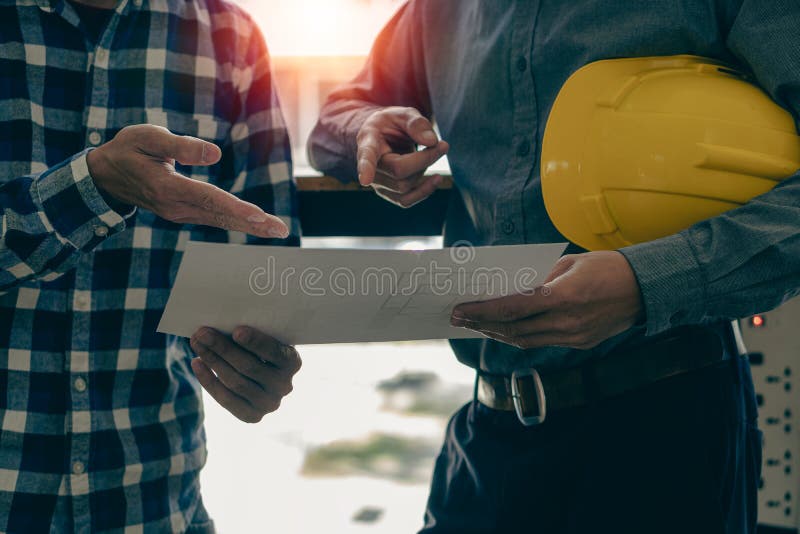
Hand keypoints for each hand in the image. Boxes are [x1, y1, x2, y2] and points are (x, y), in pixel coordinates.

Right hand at [87, 124, 287, 238]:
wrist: (107, 175)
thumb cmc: (128, 149)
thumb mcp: (148, 137)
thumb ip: (181, 146)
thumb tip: (215, 154)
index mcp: (166, 187)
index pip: (207, 198)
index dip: (235, 207)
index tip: (258, 216)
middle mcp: (175, 206)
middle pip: (220, 215)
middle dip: (253, 223)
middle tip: (280, 230)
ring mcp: (180, 213)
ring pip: (220, 220)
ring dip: (250, 226)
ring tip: (277, 230)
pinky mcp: (184, 213)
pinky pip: (215, 218)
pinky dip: (236, 222)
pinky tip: (257, 225)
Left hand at [189, 326, 301, 422]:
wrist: (264, 374)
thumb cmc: (260, 347)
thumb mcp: (265, 337)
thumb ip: (251, 333)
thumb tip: (222, 323)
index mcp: (293, 362)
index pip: (275, 352)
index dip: (256, 343)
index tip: (236, 331)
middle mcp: (285, 386)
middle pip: (249, 367)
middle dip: (223, 348)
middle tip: (203, 333)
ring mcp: (270, 404)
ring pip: (235, 382)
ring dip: (212, 361)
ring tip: (197, 343)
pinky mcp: (253, 416)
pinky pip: (226, 399)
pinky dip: (208, 381)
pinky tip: (197, 363)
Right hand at [356, 106, 448, 207]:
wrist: (385, 137)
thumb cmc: (393, 124)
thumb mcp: (403, 114)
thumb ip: (417, 123)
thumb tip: (432, 141)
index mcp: (368, 140)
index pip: (366, 155)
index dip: (366, 168)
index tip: (365, 180)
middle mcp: (369, 165)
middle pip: (397, 171)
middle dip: (425, 159)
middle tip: (443, 145)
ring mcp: (377, 182)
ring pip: (404, 186)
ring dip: (425, 169)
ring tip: (432, 153)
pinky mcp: (388, 193)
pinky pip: (405, 201)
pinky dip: (425, 191)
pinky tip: (436, 179)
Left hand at [450, 251, 644, 349]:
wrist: (646, 288)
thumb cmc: (607, 267)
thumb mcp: (569, 263)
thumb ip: (536, 277)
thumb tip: (505, 286)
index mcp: (563, 296)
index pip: (511, 308)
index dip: (481, 311)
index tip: (459, 310)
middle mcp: (567, 321)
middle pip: (513, 329)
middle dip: (481, 324)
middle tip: (458, 318)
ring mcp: (574, 336)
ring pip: (524, 341)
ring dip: (497, 333)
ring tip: (476, 324)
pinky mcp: (579, 344)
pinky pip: (541, 342)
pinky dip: (519, 335)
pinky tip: (505, 328)